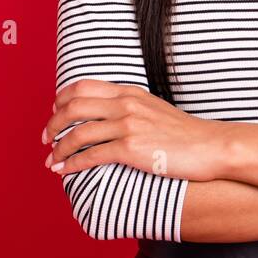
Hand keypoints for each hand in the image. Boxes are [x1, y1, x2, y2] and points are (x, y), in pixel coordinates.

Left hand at [41, 79, 225, 180]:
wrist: (211, 146)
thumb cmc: (186, 134)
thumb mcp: (154, 109)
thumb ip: (131, 108)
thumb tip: (110, 117)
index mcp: (129, 92)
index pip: (83, 87)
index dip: (62, 100)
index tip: (54, 113)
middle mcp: (125, 105)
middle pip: (74, 107)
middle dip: (53, 124)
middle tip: (45, 138)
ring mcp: (128, 126)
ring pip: (78, 133)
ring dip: (59, 148)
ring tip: (52, 160)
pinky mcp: (131, 149)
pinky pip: (91, 155)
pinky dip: (72, 164)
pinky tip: (63, 171)